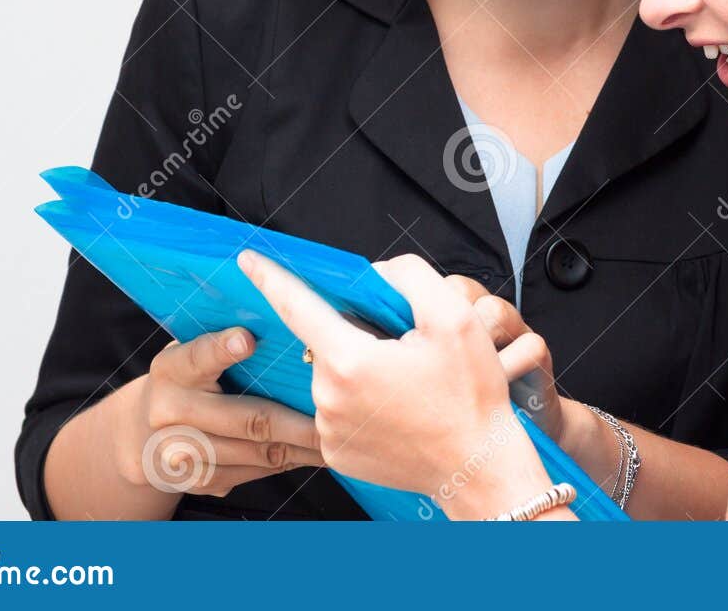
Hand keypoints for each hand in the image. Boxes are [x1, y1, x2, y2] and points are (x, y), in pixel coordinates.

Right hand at [115, 326, 325, 497]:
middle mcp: (169, 412)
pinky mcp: (196, 482)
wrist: (145, 432)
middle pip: (247, 418)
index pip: (199, 356)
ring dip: (302, 447)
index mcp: (173, 368)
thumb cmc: (193, 377)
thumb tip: (287, 307)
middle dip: (297, 421)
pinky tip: (311, 453)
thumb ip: (229, 337)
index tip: (248, 340)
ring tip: (337, 438)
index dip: (223, 349)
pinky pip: (254, 473)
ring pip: (257, 453)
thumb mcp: (197, 349)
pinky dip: (287, 463)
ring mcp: (180, 453)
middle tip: (335, 416)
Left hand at [236, 250, 554, 514]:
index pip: (298, 306)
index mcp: (350, 360)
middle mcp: (328, 398)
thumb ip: (410, 277)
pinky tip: (397, 410)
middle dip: (357, 333)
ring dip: (360, 369)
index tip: (248, 259)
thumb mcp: (454, 317)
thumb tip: (377, 276)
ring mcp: (329, 431)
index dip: (271, 277)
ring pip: (334, 376)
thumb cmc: (470, 396)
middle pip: (329, 342)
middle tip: (405, 349)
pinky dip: (362, 402)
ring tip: (408, 386)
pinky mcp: (337, 454)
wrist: (479, 467)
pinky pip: (339, 411)